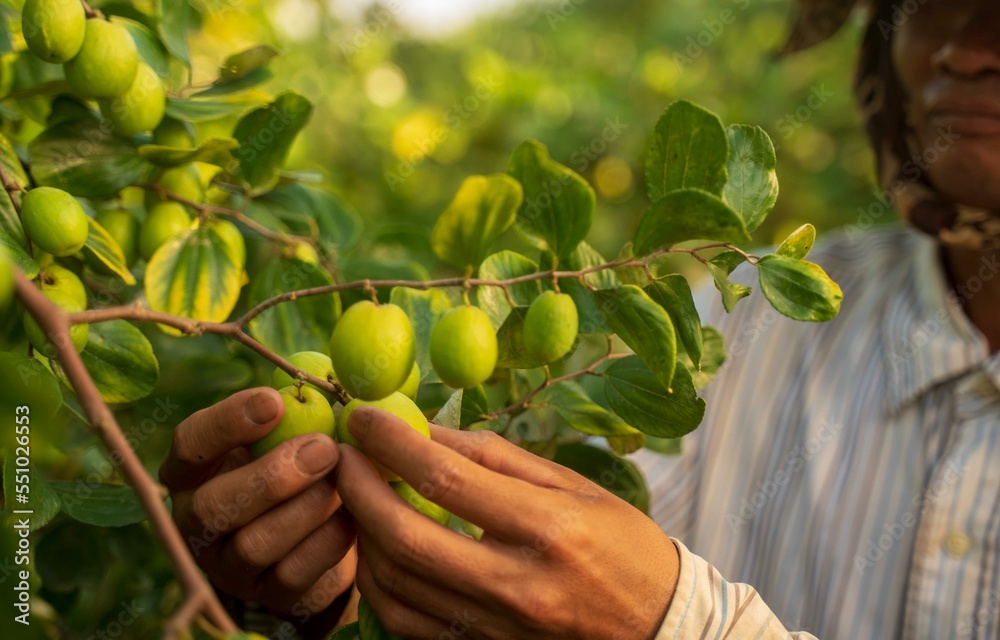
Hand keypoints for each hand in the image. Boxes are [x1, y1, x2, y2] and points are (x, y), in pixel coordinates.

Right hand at [159, 388, 356, 615]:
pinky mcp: (267, 596)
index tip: (275, 402)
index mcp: (193, 470)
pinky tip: (352, 517)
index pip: (190, 442)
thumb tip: (326, 377)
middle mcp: (198, 521)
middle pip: (213, 506)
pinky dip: (326, 543)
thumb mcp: (288, 432)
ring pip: (254, 545)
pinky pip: (293, 575)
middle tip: (324, 450)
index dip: (228, 423)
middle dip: (272, 477)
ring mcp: (228, 565)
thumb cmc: (300, 463)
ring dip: (305, 511)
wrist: (320, 534)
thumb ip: (297, 408)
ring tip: (342, 483)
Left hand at [336, 408, 679, 639]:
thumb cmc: (622, 545)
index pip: (446, 479)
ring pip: (396, 583)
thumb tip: (426, 430)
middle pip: (405, 536)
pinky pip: (406, 622)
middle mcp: (518, 583)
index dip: (393, 443)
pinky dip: (378, 584)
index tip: (362, 417)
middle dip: (358, 489)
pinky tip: (378, 551)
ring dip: (360, 534)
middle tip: (341, 457)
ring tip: (357, 497)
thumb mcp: (573, 485)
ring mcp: (496, 627)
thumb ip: (496, 457)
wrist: (658, 628)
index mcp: (548, 527)